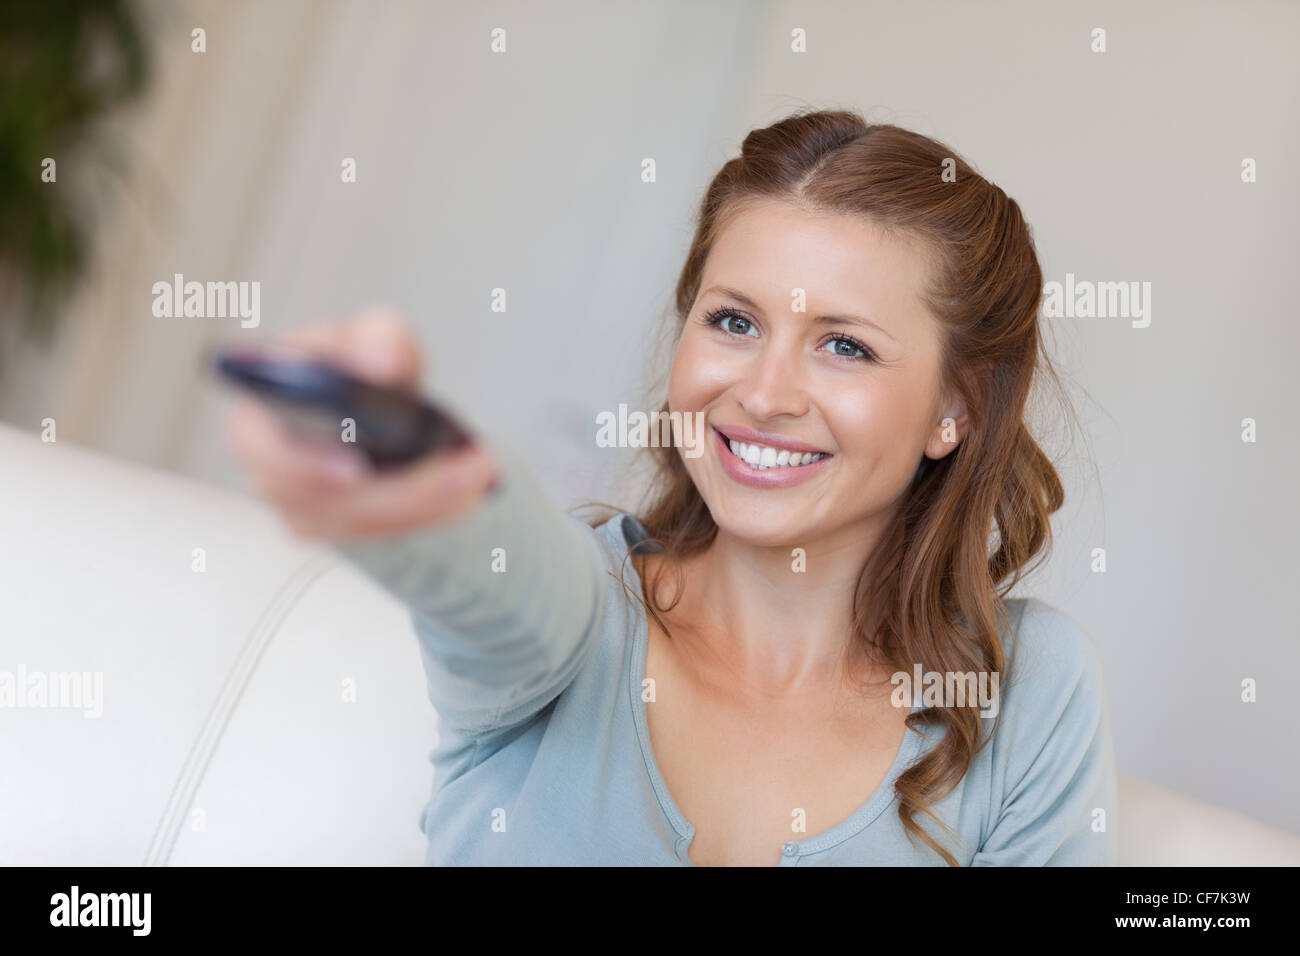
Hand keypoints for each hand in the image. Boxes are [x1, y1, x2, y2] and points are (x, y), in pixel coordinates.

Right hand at [223, 305, 499, 539]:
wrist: (379, 405)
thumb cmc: (359, 370)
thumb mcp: (374, 338)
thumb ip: (379, 339)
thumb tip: (381, 362)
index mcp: (260, 410)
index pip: (254, 444)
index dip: (300, 463)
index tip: (355, 469)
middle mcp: (271, 466)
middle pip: (318, 501)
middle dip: (392, 493)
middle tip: (454, 474)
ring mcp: (303, 504)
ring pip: (359, 524)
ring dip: (427, 502)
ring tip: (479, 470)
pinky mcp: (341, 527)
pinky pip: (385, 533)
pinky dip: (432, 511)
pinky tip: (470, 489)